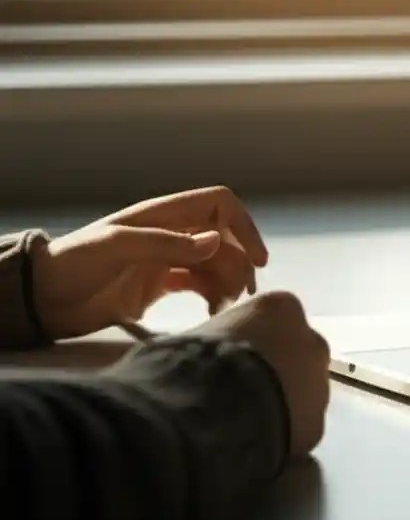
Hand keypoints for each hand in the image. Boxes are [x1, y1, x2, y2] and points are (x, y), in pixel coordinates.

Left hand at [32, 186, 268, 339]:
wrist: (42, 298)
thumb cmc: (74, 265)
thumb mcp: (116, 247)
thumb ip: (165, 243)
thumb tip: (215, 240)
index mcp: (163, 215)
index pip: (219, 205)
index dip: (244, 227)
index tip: (256, 260)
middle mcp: (171, 234)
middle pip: (225, 240)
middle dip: (239, 265)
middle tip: (239, 296)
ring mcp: (166, 260)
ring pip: (216, 265)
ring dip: (228, 284)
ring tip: (224, 310)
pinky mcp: (159, 286)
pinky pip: (200, 286)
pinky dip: (213, 297)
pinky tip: (212, 314)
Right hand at [186, 291, 329, 456]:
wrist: (210, 418)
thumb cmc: (191, 366)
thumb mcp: (183, 340)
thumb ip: (198, 342)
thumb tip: (174, 353)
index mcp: (281, 307)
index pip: (269, 317)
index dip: (245, 339)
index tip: (222, 356)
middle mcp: (312, 341)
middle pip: (294, 354)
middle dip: (272, 370)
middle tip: (236, 390)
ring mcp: (321, 385)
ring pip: (302, 393)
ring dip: (280, 403)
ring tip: (242, 422)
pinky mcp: (317, 426)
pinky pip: (298, 429)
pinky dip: (281, 435)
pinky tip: (252, 444)